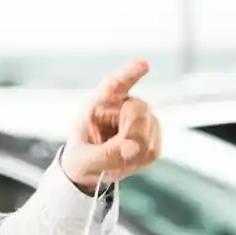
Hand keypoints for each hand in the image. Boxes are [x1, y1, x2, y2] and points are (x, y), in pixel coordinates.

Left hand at [61, 59, 162, 188]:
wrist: (90, 170)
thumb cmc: (81, 158)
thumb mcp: (82, 159)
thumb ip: (105, 154)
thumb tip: (134, 148)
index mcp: (99, 104)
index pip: (115, 84)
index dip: (129, 73)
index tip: (143, 65)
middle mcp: (123, 105)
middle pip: (139, 110)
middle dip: (132, 132)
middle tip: (120, 151)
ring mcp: (140, 119)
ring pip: (151, 130)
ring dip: (135, 150)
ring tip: (115, 158)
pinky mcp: (152, 135)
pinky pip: (154, 149)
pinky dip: (141, 160)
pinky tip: (128, 160)